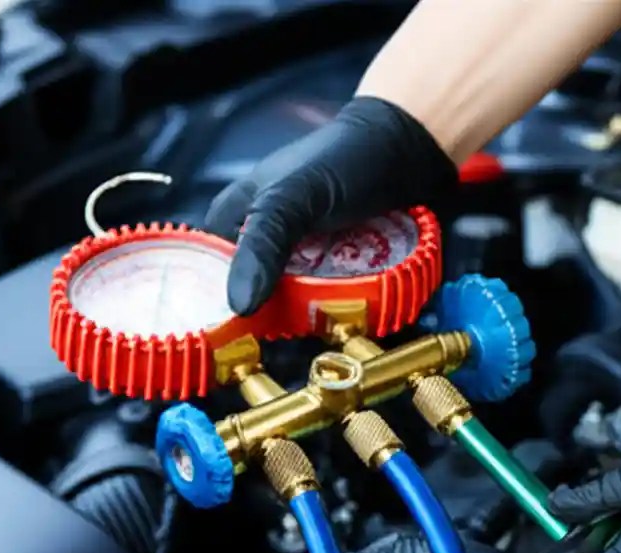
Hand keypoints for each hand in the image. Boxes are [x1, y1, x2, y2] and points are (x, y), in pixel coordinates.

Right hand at [205, 96, 456, 314]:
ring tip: (325, 321)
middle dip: (274, 316)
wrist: (411, 148)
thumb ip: (263, 246)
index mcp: (235, 218)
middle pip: (254, 296)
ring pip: (292, 304)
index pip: (209, 276)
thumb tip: (240, 306)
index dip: (221, 308)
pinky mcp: (334, 267)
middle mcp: (263, 238)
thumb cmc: (346, 157)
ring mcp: (300, 255)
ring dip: (308, 316)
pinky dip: (335, 308)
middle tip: (294, 328)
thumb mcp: (293, 198)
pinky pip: (327, 300)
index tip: (240, 336)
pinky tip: (346, 313)